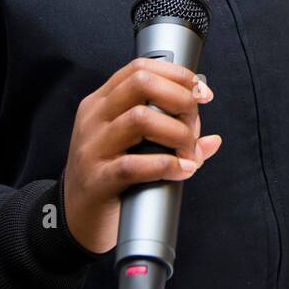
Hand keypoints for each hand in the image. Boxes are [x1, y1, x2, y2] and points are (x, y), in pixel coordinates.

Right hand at [61, 57, 221, 253]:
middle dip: (180, 99)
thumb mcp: (133, 148)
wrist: (76, 219)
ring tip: (189, 153)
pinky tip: (181, 170)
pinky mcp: (97, 179)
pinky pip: (133, 164)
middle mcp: (94, 119)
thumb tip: (212, 141)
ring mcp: (92, 148)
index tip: (202, 93)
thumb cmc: (109, 177)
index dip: (177, 75)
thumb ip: (170, 137)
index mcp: (101, 103)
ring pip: (140, 118)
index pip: (140, 69)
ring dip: (178, 134)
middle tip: (194, 126)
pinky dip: (167, 165)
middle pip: (141, 84)